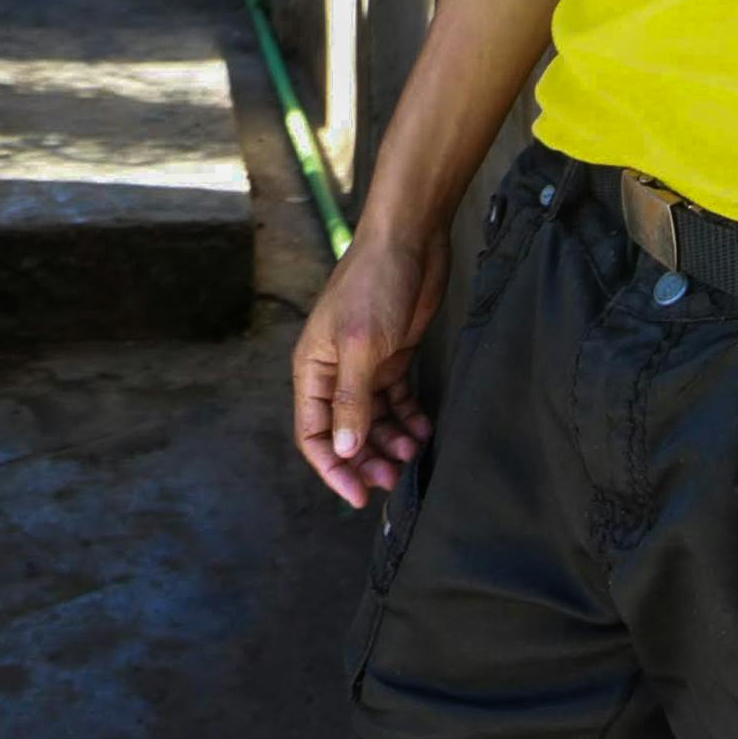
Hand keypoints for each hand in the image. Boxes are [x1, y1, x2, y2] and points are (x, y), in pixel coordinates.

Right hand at [289, 220, 443, 509]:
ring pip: (372, 422)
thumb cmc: (375, 286)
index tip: (359, 496)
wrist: (409, 242)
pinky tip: (424, 430)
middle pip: (345, 434)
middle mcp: (334, 372)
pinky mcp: (393, 358)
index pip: (313, 433)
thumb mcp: (362, 346)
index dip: (333, 468)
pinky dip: (408, 420)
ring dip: (390, 443)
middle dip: (367, 461)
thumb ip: (352, 400)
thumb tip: (344, 449)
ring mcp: (364, 366)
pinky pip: (396, 402)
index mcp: (313, 369)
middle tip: (395, 480)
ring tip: (415, 452)